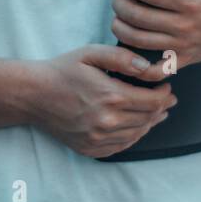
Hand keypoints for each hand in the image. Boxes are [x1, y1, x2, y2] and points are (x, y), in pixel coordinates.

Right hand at [30, 43, 176, 157]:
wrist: (33, 95)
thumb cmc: (61, 71)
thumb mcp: (91, 53)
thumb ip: (122, 58)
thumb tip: (148, 67)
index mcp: (111, 96)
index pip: (153, 101)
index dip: (165, 95)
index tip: (167, 88)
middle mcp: (107, 121)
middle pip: (148, 118)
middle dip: (161, 108)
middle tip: (166, 100)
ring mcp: (98, 138)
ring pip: (137, 134)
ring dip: (150, 123)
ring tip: (155, 114)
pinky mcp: (91, 148)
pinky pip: (121, 146)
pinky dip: (133, 136)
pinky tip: (136, 127)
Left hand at [110, 0, 200, 71]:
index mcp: (191, 2)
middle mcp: (184, 26)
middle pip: (139, 17)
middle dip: (120, 4)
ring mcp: (182, 46)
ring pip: (139, 41)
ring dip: (120, 27)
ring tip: (118, 16)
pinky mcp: (181, 60)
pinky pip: (154, 69)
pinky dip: (137, 65)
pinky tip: (128, 50)